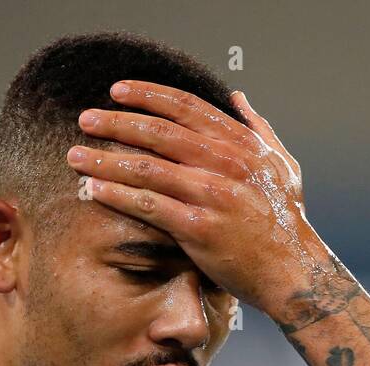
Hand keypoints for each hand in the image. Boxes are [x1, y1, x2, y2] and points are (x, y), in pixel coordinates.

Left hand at [68, 80, 318, 316]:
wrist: (294, 270)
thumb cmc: (286, 221)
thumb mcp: (282, 164)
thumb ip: (258, 128)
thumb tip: (237, 97)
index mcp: (240, 143)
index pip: (186, 108)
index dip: (148, 95)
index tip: (117, 91)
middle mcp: (225, 162)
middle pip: (159, 133)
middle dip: (116, 123)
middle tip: (84, 119)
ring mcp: (212, 194)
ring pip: (147, 168)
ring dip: (105, 160)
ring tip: (75, 155)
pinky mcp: (199, 228)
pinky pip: (148, 206)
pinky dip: (117, 196)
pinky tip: (92, 191)